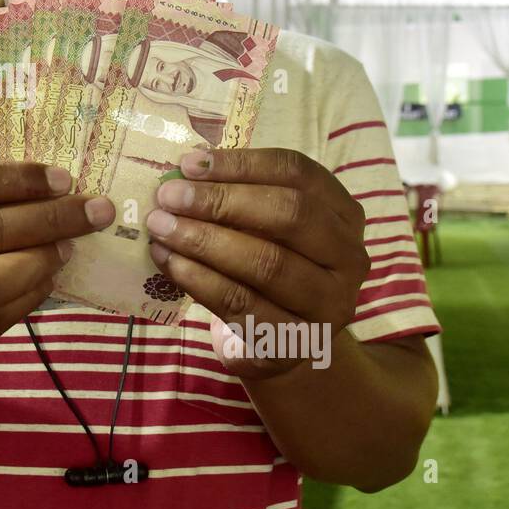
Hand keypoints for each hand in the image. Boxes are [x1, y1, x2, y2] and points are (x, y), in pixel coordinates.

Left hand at [145, 146, 368, 379]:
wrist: (281, 343)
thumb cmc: (268, 269)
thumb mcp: (264, 229)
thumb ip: (238, 199)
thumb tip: (185, 172)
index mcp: (343, 214)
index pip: (297, 173)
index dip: (242, 164)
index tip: (188, 165)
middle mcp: (348, 256)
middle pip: (289, 215)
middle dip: (221, 201)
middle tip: (168, 196)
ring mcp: (330, 303)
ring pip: (267, 262)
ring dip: (204, 240)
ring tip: (160, 227)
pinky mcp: (298, 341)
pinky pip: (242, 303)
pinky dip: (199, 278)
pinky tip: (169, 261)